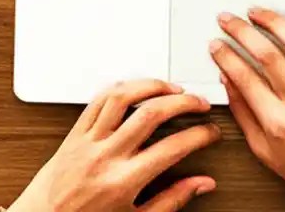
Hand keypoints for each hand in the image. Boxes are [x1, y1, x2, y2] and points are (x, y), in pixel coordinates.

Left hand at [9, 79, 220, 211]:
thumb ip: (172, 200)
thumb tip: (202, 184)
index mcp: (123, 182)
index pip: (173, 148)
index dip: (200, 135)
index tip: (211, 132)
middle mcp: (105, 157)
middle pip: (151, 113)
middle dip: (183, 102)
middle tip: (199, 103)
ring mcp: (87, 142)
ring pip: (122, 97)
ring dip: (152, 85)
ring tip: (172, 88)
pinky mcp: (73, 134)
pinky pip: (97, 100)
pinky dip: (121, 88)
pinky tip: (136, 89)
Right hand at [211, 9, 284, 202]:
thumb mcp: (264, 151)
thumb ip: (244, 114)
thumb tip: (229, 82)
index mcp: (278, 123)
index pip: (244, 78)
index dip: (225, 56)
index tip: (217, 44)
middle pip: (268, 56)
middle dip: (242, 32)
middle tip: (230, 20)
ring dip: (276, 23)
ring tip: (260, 13)